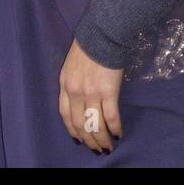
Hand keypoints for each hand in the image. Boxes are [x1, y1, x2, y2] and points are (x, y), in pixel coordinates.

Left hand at [58, 38, 124, 153]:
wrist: (102, 35)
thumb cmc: (88, 46)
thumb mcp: (72, 65)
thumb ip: (74, 82)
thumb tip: (82, 98)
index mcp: (64, 84)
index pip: (64, 114)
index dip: (71, 129)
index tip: (78, 139)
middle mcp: (75, 92)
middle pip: (79, 123)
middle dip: (88, 140)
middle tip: (97, 150)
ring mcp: (91, 93)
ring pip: (94, 125)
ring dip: (102, 139)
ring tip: (109, 147)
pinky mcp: (108, 92)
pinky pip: (110, 117)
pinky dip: (115, 129)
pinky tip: (119, 134)